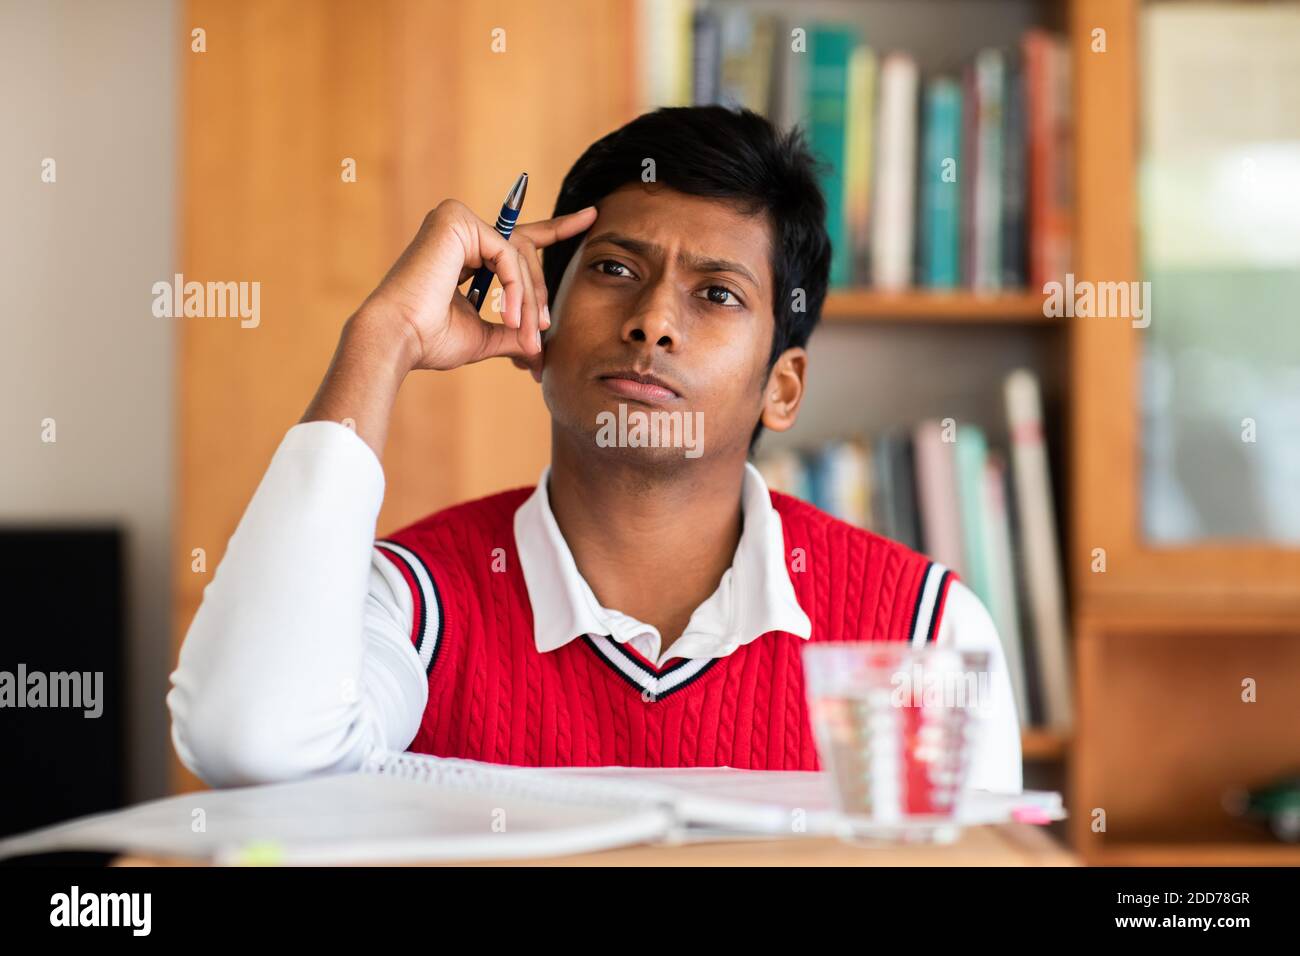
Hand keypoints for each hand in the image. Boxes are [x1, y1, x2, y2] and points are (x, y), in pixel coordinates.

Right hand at [359, 198, 596, 378]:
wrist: (397, 340)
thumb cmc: (429, 340)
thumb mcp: (483, 336)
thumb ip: (512, 330)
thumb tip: (537, 343)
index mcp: (464, 250)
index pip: (518, 237)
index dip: (558, 228)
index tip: (591, 217)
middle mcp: (459, 227)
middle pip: (524, 252)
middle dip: (538, 295)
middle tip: (543, 332)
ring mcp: (456, 219)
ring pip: (519, 255)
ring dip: (529, 300)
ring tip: (525, 333)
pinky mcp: (456, 221)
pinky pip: (508, 254)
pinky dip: (515, 289)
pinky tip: (509, 316)